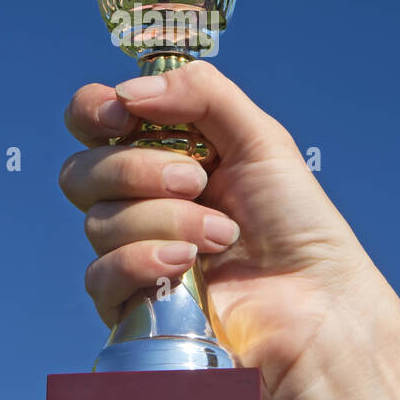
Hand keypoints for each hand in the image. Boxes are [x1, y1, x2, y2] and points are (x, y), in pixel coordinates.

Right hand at [59, 62, 399, 399]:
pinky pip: (101, 275)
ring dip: (166, 219)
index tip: (119, 114)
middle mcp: (138, 200)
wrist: (318, 301)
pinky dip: (142, 261)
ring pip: (98, 222)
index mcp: (162, 152)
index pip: (92, 121)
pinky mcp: (132, 306)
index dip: (92, 111)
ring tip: (222, 234)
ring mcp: (132, 253)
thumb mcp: (259, 137)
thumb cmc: (296, 221)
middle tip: (197, 181)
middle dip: (136, 170)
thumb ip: (200, 93)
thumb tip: (126, 92)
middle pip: (81, 171)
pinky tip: (186, 265)